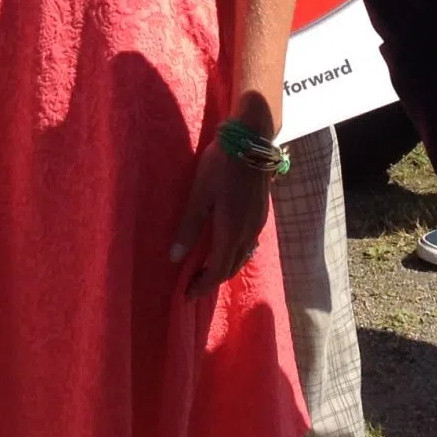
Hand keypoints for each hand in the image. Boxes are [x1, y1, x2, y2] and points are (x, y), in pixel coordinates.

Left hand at [168, 144, 271, 292]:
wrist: (252, 140)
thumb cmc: (221, 166)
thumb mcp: (199, 195)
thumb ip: (189, 227)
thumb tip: (175, 259)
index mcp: (232, 231)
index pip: (218, 270)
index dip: (202, 286)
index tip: (187, 296)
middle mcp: (249, 232)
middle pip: (232, 267)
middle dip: (213, 279)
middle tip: (194, 285)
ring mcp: (258, 223)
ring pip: (243, 256)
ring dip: (226, 267)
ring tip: (208, 269)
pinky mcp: (261, 212)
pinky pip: (249, 243)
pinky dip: (235, 253)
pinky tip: (226, 246)